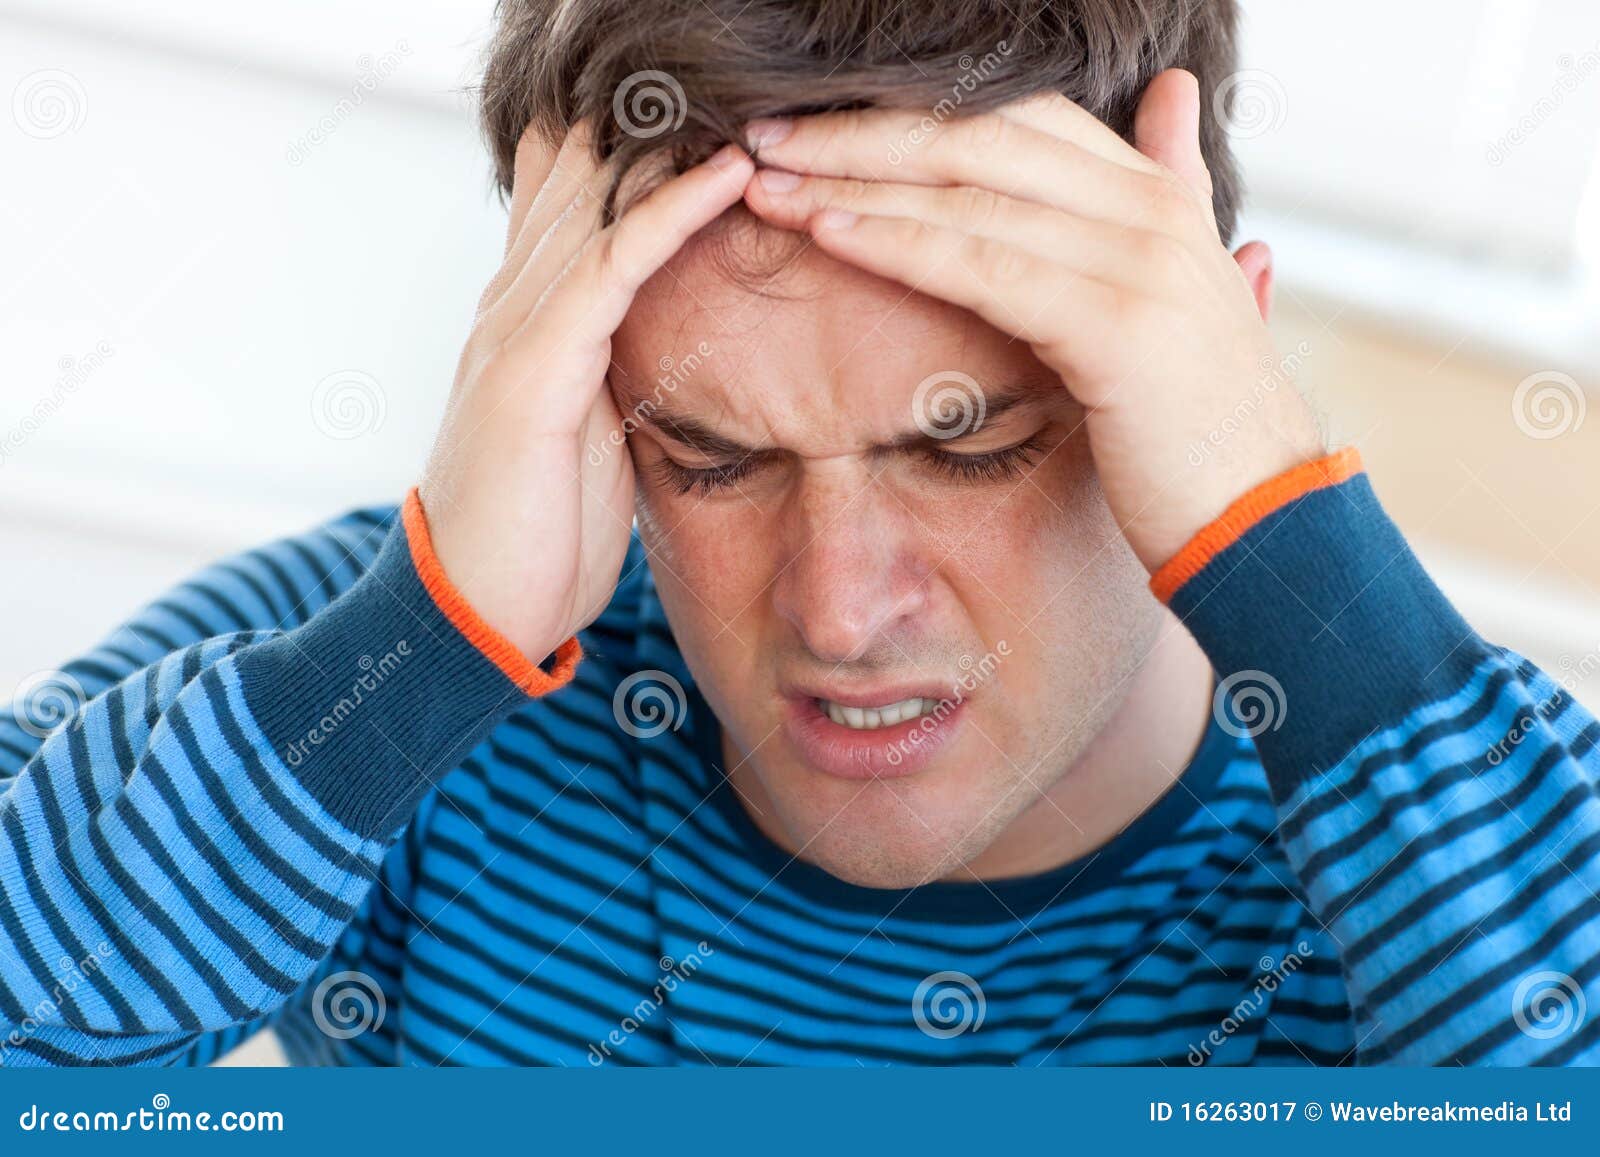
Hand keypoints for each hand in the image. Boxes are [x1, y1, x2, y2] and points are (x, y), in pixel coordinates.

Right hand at [419, 123, 753, 661]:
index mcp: (527, 324)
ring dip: (670, 147)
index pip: (569, 206)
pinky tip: (725, 175)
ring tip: (741, 96)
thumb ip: (608, 374)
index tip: (696, 107)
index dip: (622, 148)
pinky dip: (672, 214)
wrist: (475, 612)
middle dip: (645, 122)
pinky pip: (614, 267)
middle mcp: (512, 307)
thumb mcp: (584, 434)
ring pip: (597, 205)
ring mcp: (516, 331)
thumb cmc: (536, 533)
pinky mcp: (534, 368)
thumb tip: (659, 349)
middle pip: (577, 180)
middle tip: (719, 72)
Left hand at [740, 70, 1325, 572]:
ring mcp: (1138, 259)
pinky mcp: (1115, 322)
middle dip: (861, 133)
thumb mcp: (1188, 287)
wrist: (1262, 518)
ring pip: (967, 192)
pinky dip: (896, 243)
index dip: (911, 113)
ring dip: (853, 182)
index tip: (819, 125)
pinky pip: (980, 265)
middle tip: (764, 135)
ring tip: (766, 182)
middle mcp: (1149, 210)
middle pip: (978, 136)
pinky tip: (826, 232)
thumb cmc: (1198, 427)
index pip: (1017, 118)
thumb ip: (1171, 188)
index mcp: (1156, 198)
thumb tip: (1175, 94)